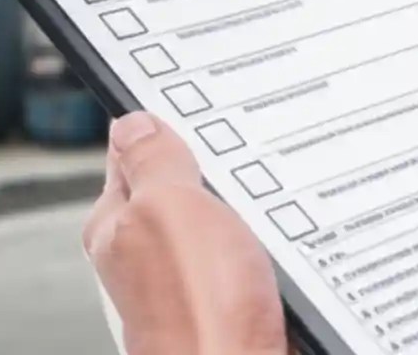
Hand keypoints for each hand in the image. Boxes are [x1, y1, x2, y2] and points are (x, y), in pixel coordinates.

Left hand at [83, 112, 286, 354]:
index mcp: (120, 225)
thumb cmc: (197, 315)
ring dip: (260, 212)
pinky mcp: (236, 305)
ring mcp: (196, 282)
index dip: (166, 124)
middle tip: (253, 159)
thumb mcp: (169, 210)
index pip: (135, 153)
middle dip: (224, 170)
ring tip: (280, 208)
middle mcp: (152, 254)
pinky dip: (280, 250)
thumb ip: (153, 162)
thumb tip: (134, 123)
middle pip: (190, 186)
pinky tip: (297, 249)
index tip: (203, 102)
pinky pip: (261, 259)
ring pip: (232, 222)